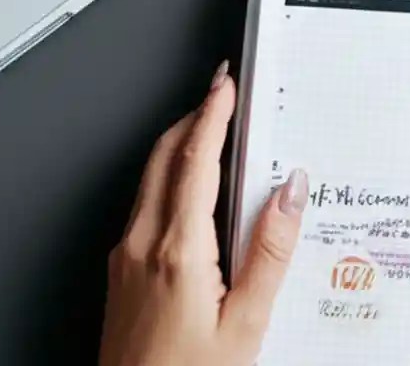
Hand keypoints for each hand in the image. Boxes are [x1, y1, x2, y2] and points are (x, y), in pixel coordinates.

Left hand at [99, 61, 309, 365]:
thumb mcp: (249, 322)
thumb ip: (271, 252)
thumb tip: (290, 192)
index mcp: (179, 252)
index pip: (196, 161)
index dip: (212, 115)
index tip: (225, 86)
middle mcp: (142, 245)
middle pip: (164, 157)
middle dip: (193, 116)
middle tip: (220, 93)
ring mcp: (125, 257)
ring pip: (150, 178)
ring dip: (179, 145)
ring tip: (211, 129)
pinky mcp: (120, 272)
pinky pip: (144, 205)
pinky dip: (169, 178)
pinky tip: (191, 190)